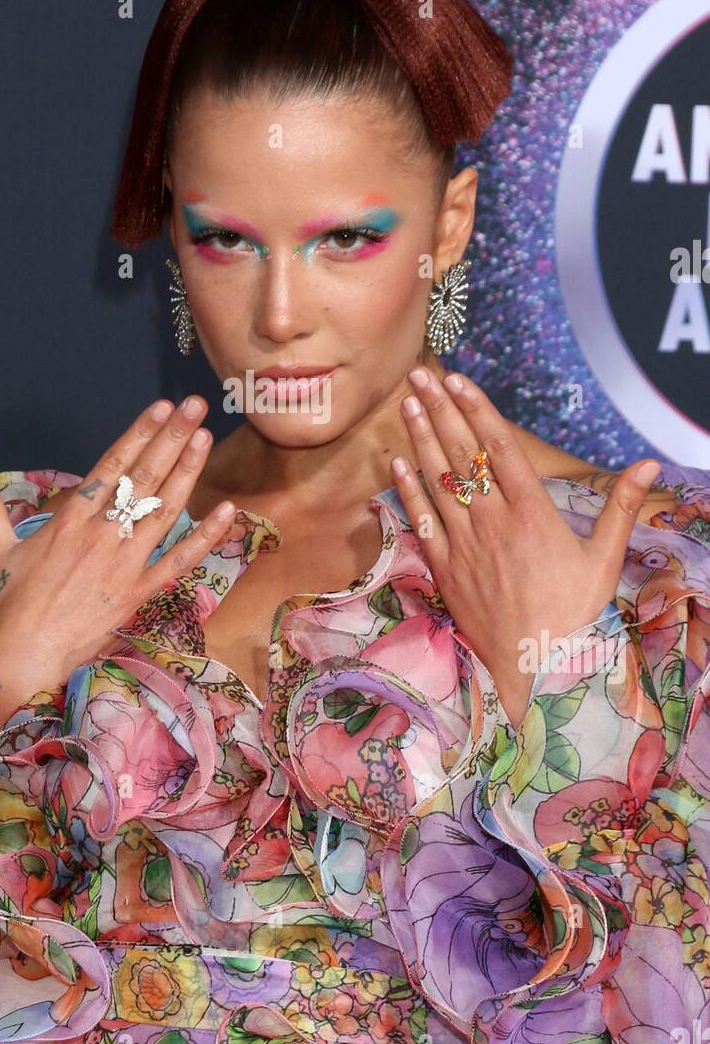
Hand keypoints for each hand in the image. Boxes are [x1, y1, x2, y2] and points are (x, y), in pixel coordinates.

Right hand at [0, 395, 235, 708]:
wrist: (23, 658)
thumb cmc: (9, 604)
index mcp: (70, 519)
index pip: (112, 466)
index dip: (138, 434)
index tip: (160, 408)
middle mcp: (101, 535)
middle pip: (143, 478)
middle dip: (171, 438)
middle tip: (195, 406)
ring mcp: (124, 564)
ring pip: (163, 510)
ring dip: (186, 473)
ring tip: (204, 437)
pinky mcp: (139, 593)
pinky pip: (178, 561)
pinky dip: (204, 537)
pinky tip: (225, 511)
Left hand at [389, 367, 660, 727]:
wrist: (539, 669)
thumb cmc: (577, 613)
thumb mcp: (605, 559)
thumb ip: (621, 507)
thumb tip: (648, 465)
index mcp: (533, 514)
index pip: (498, 448)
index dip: (477, 409)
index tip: (458, 380)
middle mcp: (494, 522)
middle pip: (461, 455)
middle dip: (440, 410)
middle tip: (421, 375)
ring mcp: (465, 545)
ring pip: (437, 481)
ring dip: (420, 439)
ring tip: (408, 403)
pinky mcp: (446, 569)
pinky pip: (422, 522)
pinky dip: (407, 490)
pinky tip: (396, 462)